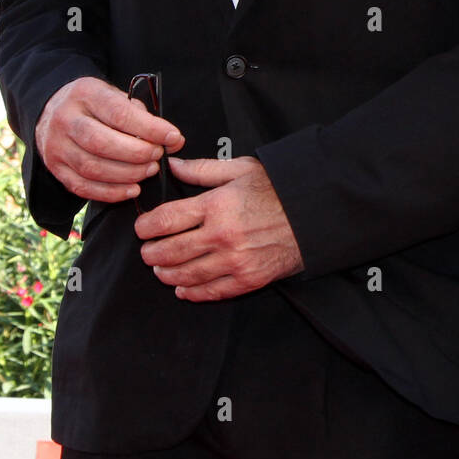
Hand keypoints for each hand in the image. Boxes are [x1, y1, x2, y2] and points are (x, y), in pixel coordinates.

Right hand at [35, 76, 184, 203]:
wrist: (52, 111)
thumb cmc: (95, 105)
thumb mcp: (114, 96)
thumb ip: (141, 115)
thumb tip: (172, 139)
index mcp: (85, 94)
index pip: (119, 113)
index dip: (149, 128)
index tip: (173, 137)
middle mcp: (66, 120)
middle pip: (101, 142)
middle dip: (137, 153)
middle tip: (158, 156)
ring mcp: (57, 146)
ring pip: (91, 167)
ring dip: (127, 174)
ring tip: (149, 171)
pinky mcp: (55, 169)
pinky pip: (82, 187)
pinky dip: (111, 192)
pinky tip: (132, 189)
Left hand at [135, 156, 303, 301]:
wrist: (315, 215)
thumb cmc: (279, 189)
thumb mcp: (242, 169)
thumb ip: (203, 169)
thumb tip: (173, 165)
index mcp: (217, 205)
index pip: (165, 220)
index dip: (146, 226)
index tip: (143, 228)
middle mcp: (221, 236)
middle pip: (169, 252)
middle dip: (150, 254)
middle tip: (147, 252)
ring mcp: (234, 261)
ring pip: (185, 276)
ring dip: (165, 274)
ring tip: (160, 269)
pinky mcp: (248, 279)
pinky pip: (210, 292)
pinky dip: (191, 293)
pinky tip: (183, 288)